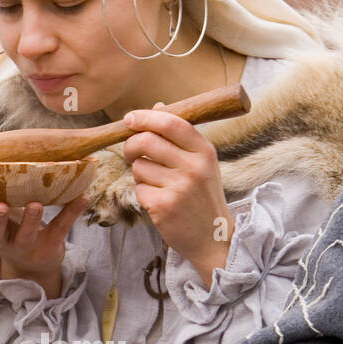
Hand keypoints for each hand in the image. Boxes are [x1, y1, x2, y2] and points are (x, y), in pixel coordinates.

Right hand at [0, 195, 88, 297]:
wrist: (35, 266)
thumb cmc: (11, 229)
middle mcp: (3, 241)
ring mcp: (26, 246)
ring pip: (25, 237)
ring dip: (30, 220)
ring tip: (36, 204)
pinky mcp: (49, 247)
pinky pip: (60, 230)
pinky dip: (71, 212)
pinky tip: (82, 197)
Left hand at [122, 104, 234, 282]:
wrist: (212, 237)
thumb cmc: (202, 197)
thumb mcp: (201, 163)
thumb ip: (180, 136)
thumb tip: (157, 106)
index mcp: (204, 151)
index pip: (171, 123)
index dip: (146, 118)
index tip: (130, 118)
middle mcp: (193, 167)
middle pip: (147, 141)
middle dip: (131, 145)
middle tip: (132, 152)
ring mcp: (179, 188)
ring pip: (139, 166)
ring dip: (140, 174)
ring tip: (156, 184)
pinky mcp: (164, 206)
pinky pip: (138, 189)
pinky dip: (143, 194)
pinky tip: (158, 200)